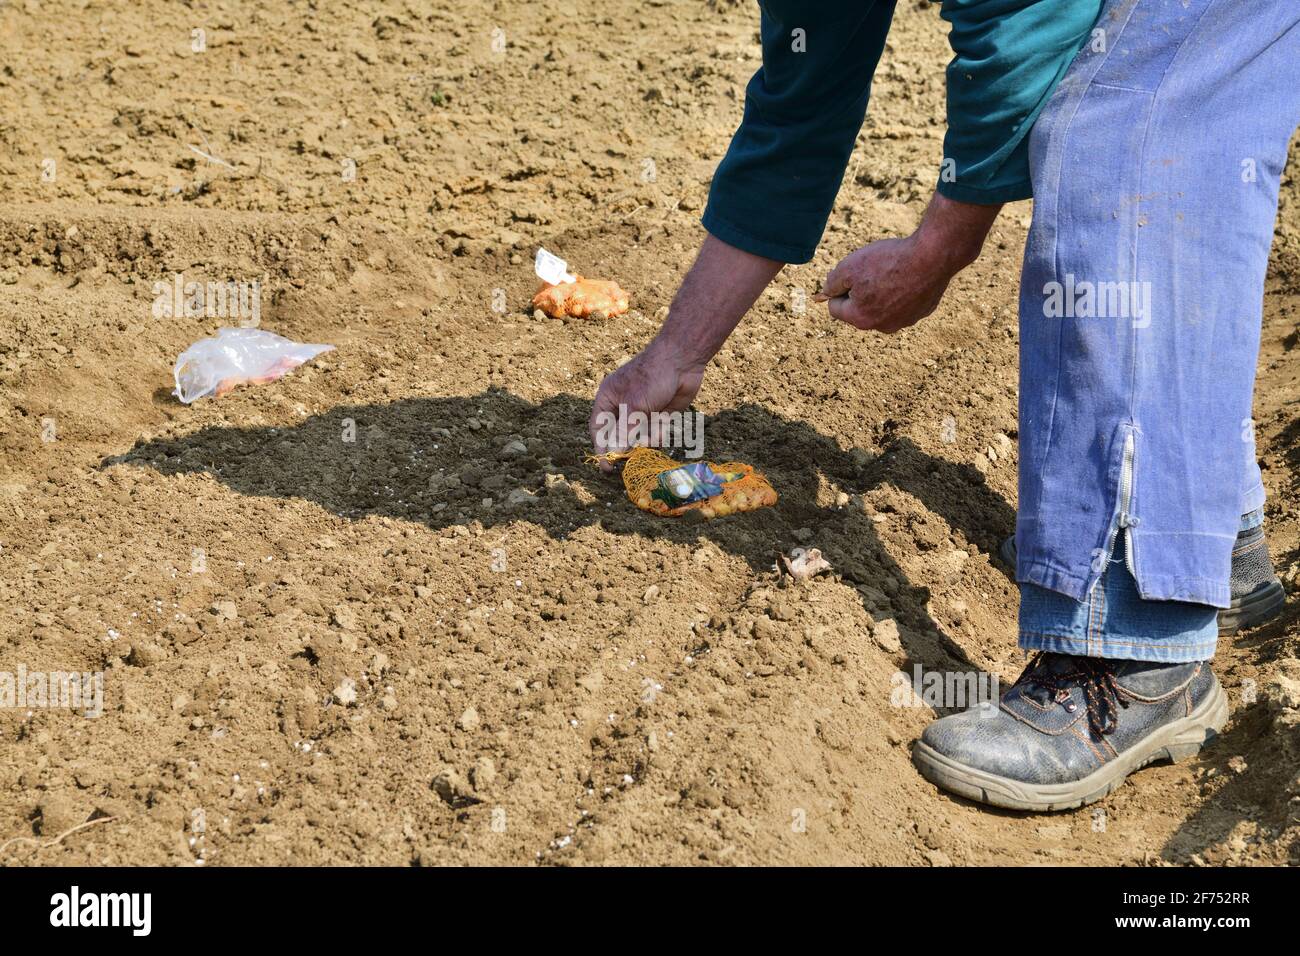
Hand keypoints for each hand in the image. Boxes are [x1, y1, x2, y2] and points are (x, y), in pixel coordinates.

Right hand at [588, 339, 704, 469]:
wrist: (683, 361)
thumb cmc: (652, 376)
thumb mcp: (635, 405)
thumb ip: (625, 431)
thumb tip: (615, 453)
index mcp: (609, 398)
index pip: (599, 427)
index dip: (601, 447)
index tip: (606, 466)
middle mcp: (623, 405)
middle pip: (619, 435)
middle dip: (627, 446)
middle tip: (632, 461)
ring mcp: (642, 410)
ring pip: (638, 436)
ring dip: (645, 440)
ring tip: (654, 434)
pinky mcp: (659, 415)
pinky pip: (655, 433)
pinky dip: (658, 434)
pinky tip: (663, 427)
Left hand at [817, 192, 1001, 332]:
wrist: (932, 256)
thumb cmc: (888, 261)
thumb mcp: (849, 266)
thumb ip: (832, 282)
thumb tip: (826, 292)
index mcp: (861, 319)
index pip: (835, 308)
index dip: (838, 288)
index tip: (849, 273)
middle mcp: (882, 326)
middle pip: (859, 309)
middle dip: (860, 291)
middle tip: (872, 269)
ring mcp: (905, 321)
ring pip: (883, 306)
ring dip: (882, 291)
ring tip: (892, 270)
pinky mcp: (923, 311)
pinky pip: (905, 301)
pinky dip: (903, 290)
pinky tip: (909, 274)